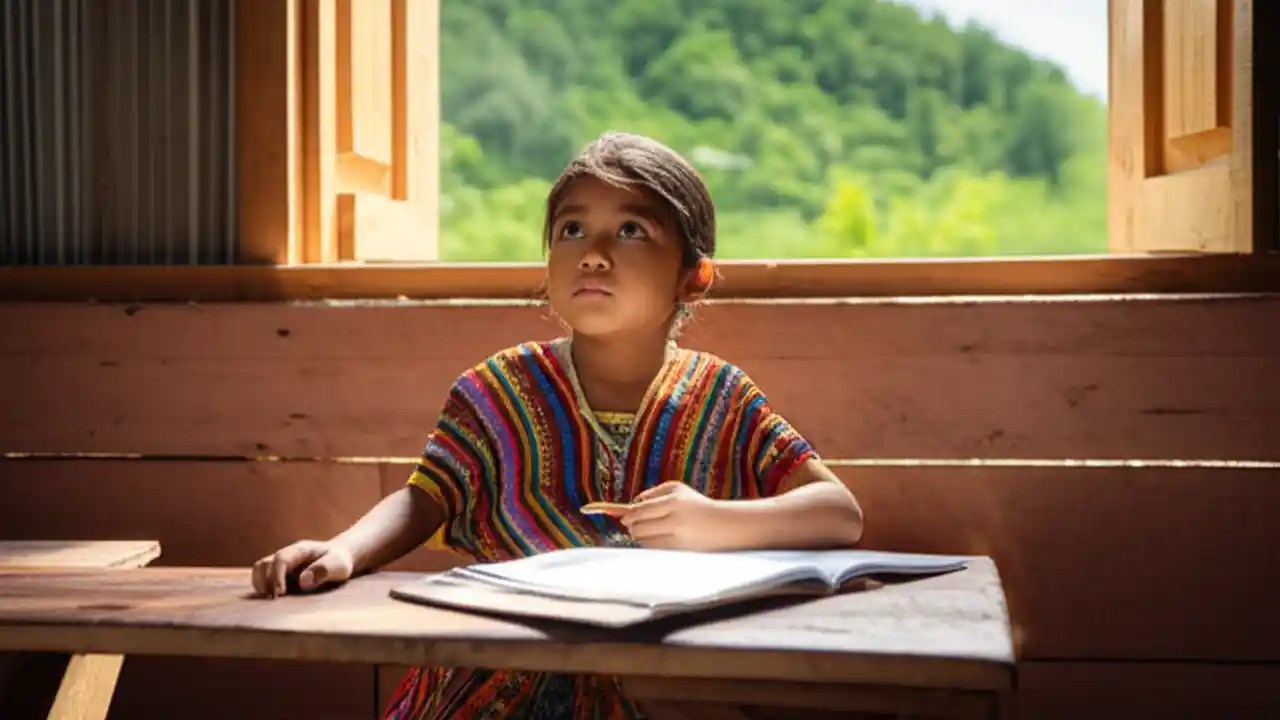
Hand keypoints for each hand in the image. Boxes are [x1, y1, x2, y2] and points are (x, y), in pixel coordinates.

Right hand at [251, 540, 354, 597]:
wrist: (339, 557)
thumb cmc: (339, 562)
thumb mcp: (339, 565)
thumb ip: (323, 571)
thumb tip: (304, 582)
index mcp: (301, 550)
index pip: (281, 559)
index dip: (277, 576)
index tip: (280, 593)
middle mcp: (287, 554)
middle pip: (264, 564)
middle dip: (265, 582)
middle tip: (275, 600)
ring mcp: (281, 563)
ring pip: (259, 569)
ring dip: (260, 585)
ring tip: (271, 600)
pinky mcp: (279, 573)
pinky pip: (262, 577)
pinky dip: (262, 587)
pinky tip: (273, 598)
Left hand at [620, 482, 738, 551]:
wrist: (724, 524)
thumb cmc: (698, 505)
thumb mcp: (678, 490)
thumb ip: (654, 492)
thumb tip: (634, 502)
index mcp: (674, 500)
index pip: (642, 509)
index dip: (629, 515)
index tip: (623, 517)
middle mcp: (675, 517)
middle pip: (640, 525)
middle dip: (632, 527)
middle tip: (631, 526)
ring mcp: (677, 534)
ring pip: (645, 538)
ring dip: (639, 536)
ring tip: (644, 532)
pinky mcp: (680, 548)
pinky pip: (654, 547)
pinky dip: (649, 543)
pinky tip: (654, 538)